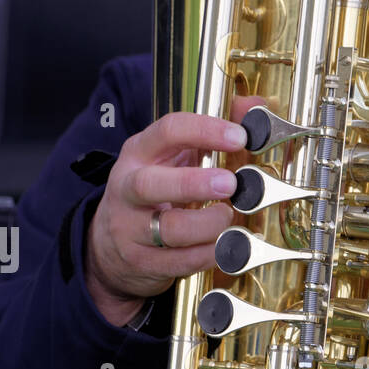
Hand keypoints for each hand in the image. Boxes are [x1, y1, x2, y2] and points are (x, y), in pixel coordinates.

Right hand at [85, 96, 261, 326]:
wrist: (111, 246)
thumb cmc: (157, 192)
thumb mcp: (177, 157)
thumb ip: (216, 132)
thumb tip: (257, 107)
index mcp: (140, 153)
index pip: (168, 132)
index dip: (205, 131)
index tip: (239, 137)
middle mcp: (129, 188)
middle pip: (150, 184)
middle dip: (193, 183)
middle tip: (230, 183)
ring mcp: (131, 228)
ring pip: (167, 228)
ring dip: (206, 225)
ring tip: (229, 218)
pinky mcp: (142, 261)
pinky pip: (178, 262)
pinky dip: (207, 255)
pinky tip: (226, 247)